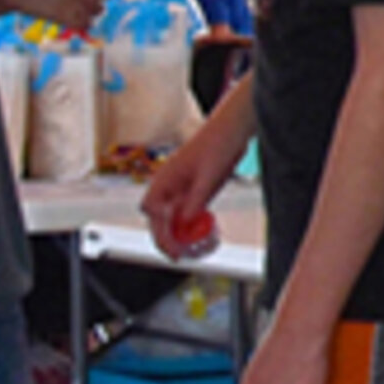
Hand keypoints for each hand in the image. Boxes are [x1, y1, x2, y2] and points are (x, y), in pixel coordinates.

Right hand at [138, 125, 233, 254]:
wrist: (233, 129)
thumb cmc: (218, 144)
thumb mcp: (209, 176)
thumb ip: (196, 198)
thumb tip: (185, 221)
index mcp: (166, 178)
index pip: (151, 210)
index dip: (159, 230)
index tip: (173, 247)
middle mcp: (169, 183)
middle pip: (158, 216)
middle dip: (165, 237)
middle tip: (177, 255)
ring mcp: (181, 186)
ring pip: (171, 215)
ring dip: (176, 232)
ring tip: (186, 249)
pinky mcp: (194, 187)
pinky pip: (185, 210)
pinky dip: (189, 223)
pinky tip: (199, 232)